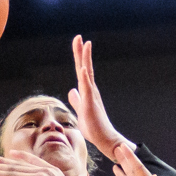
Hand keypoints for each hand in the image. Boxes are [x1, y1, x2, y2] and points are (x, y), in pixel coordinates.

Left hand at [66, 36, 130, 159]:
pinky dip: (85, 78)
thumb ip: (76, 100)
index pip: (82, 70)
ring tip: (85, 44)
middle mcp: (90, 90)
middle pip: (85, 67)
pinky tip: (83, 68)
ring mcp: (91, 96)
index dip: (79, 57)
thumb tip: (72, 91)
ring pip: (87, 73)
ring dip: (85, 59)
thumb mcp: (81, 111)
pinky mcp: (90, 104)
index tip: (78, 42)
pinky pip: (87, 89)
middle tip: (79, 37)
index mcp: (87, 91)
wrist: (104, 139)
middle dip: (81, 52)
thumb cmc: (94, 127)